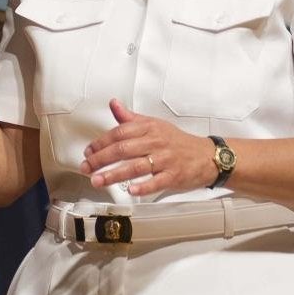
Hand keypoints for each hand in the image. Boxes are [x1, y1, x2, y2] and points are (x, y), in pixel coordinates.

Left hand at [81, 100, 213, 197]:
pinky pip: (157, 181)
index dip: (101, 142)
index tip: (88, 151)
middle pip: (123, 149)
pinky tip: (130, 190)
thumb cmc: (177, 142)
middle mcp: (156, 142)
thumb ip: (131, 118)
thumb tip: (114, 104)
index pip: (120, 132)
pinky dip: (143, 187)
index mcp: (149, 128)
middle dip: (101, 159)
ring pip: (136, 166)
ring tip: (97, 181)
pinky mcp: (174, 175)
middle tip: (86, 167)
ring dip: (114, 174)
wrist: (207, 156)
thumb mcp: (154, 125)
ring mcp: (166, 159)